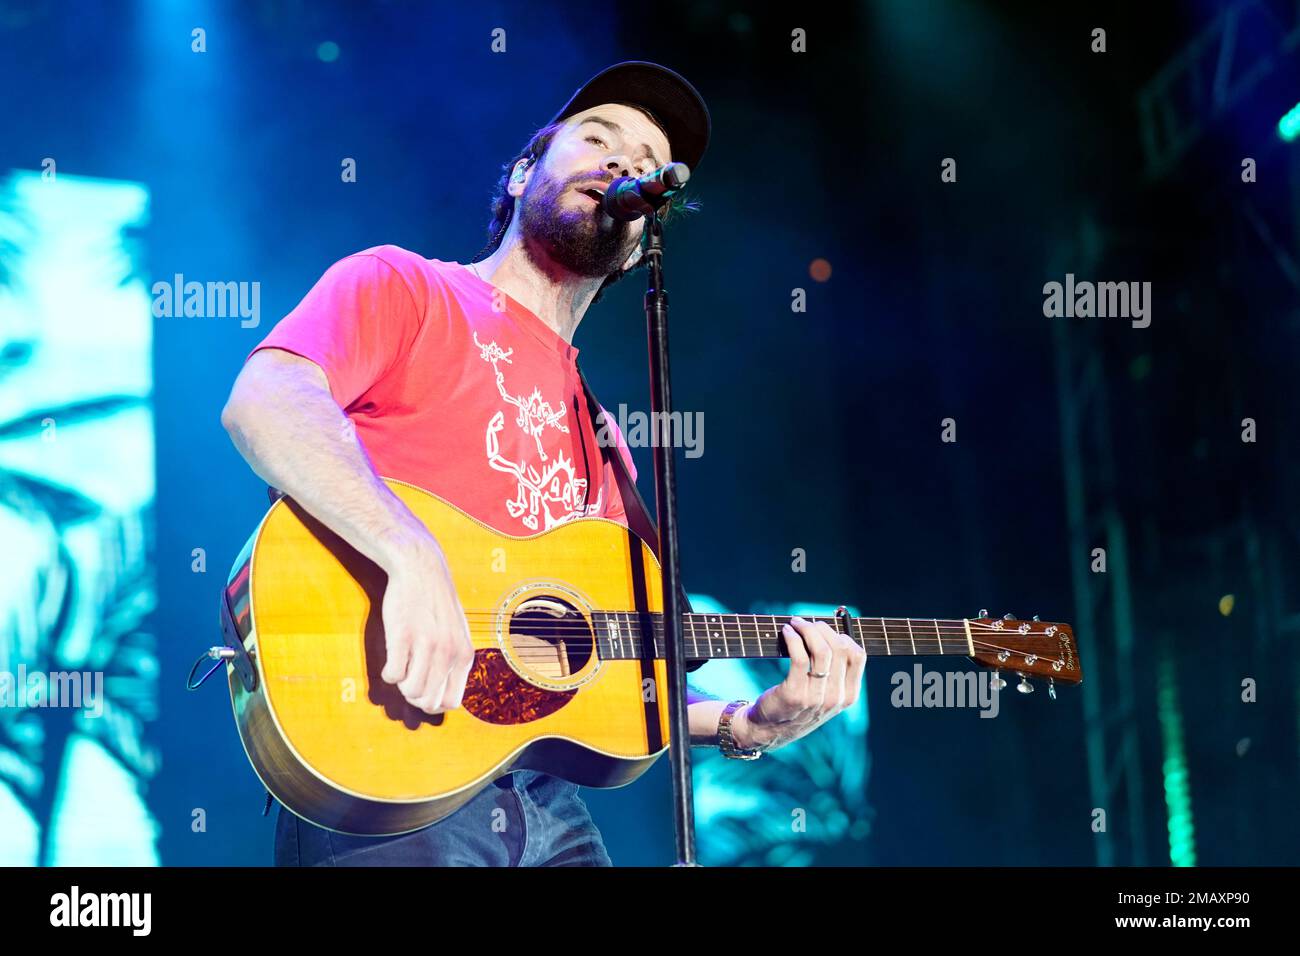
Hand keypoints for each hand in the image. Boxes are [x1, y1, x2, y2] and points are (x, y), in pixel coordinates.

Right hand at [378, 537, 473, 714]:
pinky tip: (392, 658)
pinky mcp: (403, 637)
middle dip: (414, 695)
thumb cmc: (435, 603)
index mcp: (464, 655)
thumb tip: (441, 699)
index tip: (423, 688)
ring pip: (411, 691)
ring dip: (401, 684)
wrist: (420, 568)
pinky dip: (388, 673)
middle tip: (408, 676)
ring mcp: (427, 645)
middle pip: (428, 702)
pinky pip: (392, 675)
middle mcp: (449, 653)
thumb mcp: (457, 633)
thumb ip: (454, 662)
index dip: (433, 701)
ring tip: (401, 665)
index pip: (451, 702)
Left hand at [733, 616, 866, 751]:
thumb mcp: (824, 694)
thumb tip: (831, 631)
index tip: (825, 631)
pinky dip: (793, 638)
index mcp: (848, 696)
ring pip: (821, 650)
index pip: (858, 655)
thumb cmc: (796, 704)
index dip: (842, 635)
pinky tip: (786, 632)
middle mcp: (836, 698)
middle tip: (806, 623)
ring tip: (795, 623)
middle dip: (822, 628)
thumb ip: (833, 671)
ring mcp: (816, 698)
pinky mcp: (794, 694)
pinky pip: (799, 657)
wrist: (768, 730)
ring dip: (807, 629)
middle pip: (840, 648)